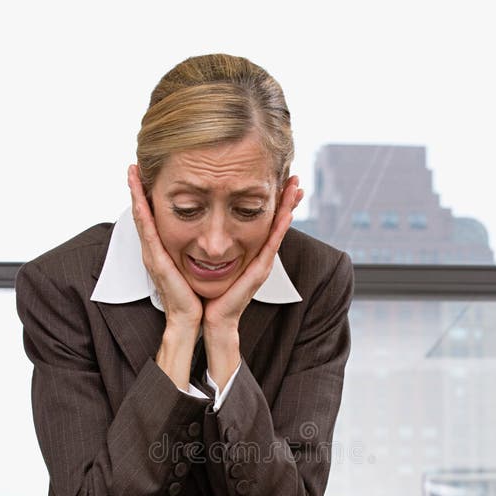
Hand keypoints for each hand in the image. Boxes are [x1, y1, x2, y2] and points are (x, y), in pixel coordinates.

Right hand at [127, 165, 202, 330]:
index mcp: (163, 250)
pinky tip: (138, 197)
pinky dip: (141, 213)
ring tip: (132, 172)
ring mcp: (153, 255)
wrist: (189, 319)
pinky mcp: (157, 261)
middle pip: (143, 213)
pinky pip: (148, 232)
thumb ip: (194, 251)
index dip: (147, 196)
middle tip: (134, 166)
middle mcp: (154, 250)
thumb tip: (205, 236)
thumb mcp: (194, 267)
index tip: (145, 175)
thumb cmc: (194, 296)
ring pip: (141, 218)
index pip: (153, 218)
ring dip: (135, 194)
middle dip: (137, 189)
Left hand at [202, 176, 303, 330]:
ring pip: (278, 228)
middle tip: (294, 177)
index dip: (273, 202)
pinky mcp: (260, 271)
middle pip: (277, 221)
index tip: (278, 181)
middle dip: (286, 199)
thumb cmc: (210, 293)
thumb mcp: (210, 261)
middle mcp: (259, 255)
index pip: (264, 221)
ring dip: (288, 207)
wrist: (213, 317)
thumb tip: (200, 224)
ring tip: (295, 187)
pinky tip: (287, 213)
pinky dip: (280, 228)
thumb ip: (211, 245)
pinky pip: (272, 244)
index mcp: (249, 252)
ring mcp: (262, 262)